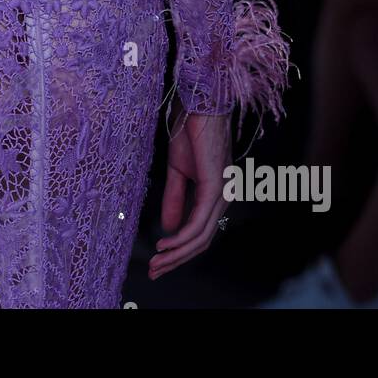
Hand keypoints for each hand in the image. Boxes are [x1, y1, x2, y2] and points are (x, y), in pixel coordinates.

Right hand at [150, 104, 231, 279]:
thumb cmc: (191, 131)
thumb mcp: (178, 171)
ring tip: (156, 262)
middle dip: (176, 260)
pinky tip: (165, 243)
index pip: (199, 232)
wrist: (199, 105)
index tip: (156, 262)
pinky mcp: (216, 187)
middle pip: (201, 240)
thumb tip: (168, 227)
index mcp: (216, 194)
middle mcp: (224, 198)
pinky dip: (181, 236)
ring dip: (176, 253)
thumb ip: (175, 199)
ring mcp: (222, 193)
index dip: (178, 251)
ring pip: (200, 236)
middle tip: (154, 272)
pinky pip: (199, 221)